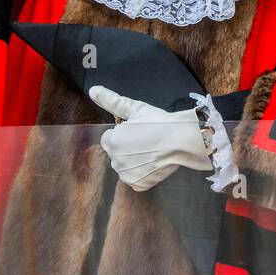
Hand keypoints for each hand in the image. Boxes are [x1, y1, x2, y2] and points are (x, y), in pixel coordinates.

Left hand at [89, 85, 211, 191]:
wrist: (183, 141)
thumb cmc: (161, 123)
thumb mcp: (137, 108)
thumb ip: (112, 100)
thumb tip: (92, 90)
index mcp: (113, 141)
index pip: (109, 139)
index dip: (124, 134)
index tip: (139, 131)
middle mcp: (116, 160)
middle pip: (116, 153)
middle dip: (127, 148)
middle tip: (147, 140)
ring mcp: (127, 174)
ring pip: (125, 167)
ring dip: (134, 161)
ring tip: (152, 152)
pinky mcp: (138, 185)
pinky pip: (135, 179)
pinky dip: (142, 173)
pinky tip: (153, 164)